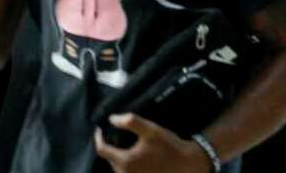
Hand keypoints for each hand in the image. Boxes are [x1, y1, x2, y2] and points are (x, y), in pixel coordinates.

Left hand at [94, 114, 212, 172]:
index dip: (98, 138)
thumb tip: (112, 119)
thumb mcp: (150, 129)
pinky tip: (136, 158)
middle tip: (116, 135)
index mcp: (125, 162)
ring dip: (118, 158)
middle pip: (109, 160)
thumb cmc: (169, 146)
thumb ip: (129, 121)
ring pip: (117, 168)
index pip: (102, 150)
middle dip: (110, 147)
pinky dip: (127, 165)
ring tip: (126, 146)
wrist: (187, 164)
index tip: (100, 129)